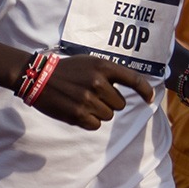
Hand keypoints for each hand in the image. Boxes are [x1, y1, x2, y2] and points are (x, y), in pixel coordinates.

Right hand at [32, 55, 153, 129]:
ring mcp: (88, 100)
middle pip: (120, 104)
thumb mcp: (92, 63)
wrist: (38, 77)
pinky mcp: (78, 114)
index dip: (146, 91)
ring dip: (98, 112)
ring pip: (109, 115)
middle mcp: (98, 82)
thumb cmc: (69, 70)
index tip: (150, 99)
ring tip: (82, 101)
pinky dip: (89, 121)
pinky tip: (77, 111)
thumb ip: (111, 73)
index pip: (134, 80)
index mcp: (104, 66)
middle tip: (91, 95)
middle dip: (109, 102)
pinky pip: (96, 125)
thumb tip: (135, 90)